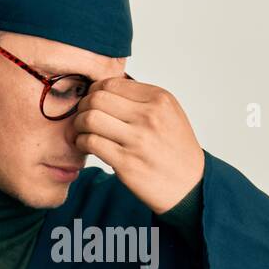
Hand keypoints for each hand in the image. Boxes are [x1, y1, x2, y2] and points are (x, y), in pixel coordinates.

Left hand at [72, 76, 204, 214]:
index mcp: (159, 99)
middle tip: (83, 116)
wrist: (189, 185)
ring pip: (90, 119)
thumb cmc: (176, 149)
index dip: (95, 91)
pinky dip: (81, 142)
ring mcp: (138, 140)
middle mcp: (149, 116)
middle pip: (97, 98)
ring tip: (82, 131)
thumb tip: (105, 87)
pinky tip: (86, 146)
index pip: (112, 83)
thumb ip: (142, 98)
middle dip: (83, 106)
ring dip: (79, 124)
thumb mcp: (169, 113)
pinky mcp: (126, 162)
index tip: (93, 102)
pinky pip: (91, 142)